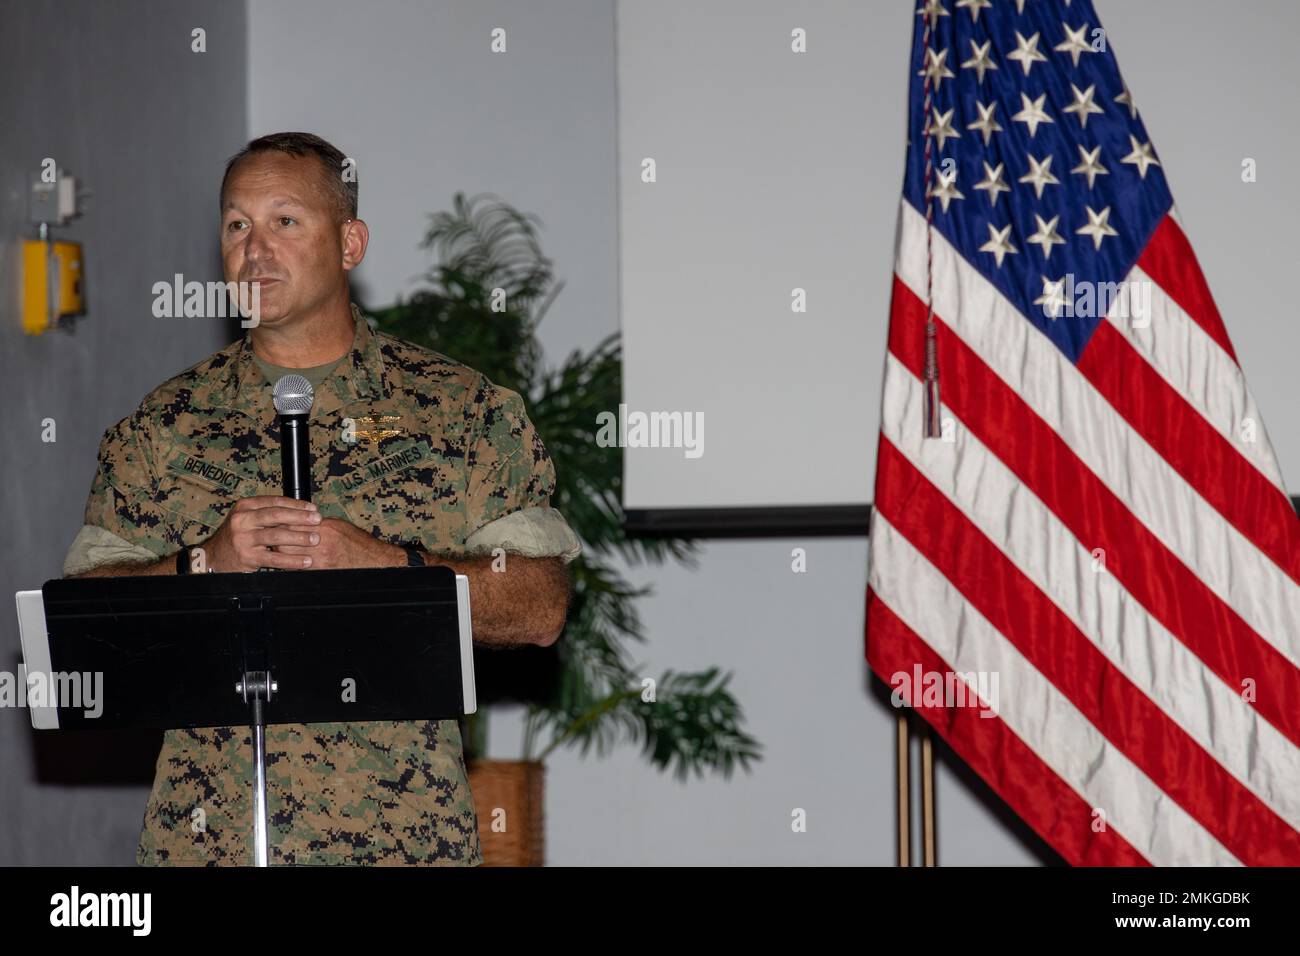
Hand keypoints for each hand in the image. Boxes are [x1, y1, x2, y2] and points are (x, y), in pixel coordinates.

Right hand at [200, 496, 322, 571]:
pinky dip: (292, 560)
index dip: (296, 504)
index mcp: (245, 507)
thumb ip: (268, 514)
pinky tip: (305, 561)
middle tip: (318, 520)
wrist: (213, 557)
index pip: (274, 502)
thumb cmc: (238, 536)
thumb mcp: (247, 519)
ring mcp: (243, 539)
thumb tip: (302, 511)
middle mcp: (242, 520)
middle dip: (300, 517)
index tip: (313, 509)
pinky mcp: (247, 557)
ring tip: (315, 539)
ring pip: (276, 536)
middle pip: (276, 515)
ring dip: (299, 538)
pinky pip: (274, 558)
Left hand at [270, 516, 403, 569]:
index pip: (293, 522)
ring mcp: (319, 557)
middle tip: (270, 537)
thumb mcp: (340, 526)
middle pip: (286, 538)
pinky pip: (297, 567)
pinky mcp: (320, 571)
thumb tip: (302, 521)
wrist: (374, 562)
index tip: (274, 523)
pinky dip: (289, 565)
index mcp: (325, 526)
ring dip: (280, 552)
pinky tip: (286, 563)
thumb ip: (319, 524)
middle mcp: (321, 541)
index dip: (281, 522)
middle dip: (276, 538)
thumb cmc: (359, 544)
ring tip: (276, 550)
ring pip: (288, 554)